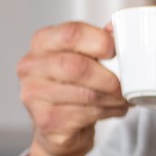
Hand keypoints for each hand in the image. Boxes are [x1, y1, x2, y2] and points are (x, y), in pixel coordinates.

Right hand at [15, 21, 128, 155]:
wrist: (58, 126)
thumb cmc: (74, 85)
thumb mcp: (85, 57)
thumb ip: (99, 41)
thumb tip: (115, 29)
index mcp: (43, 42)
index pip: (72, 33)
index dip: (101, 41)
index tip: (117, 51)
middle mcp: (31, 67)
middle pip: (77, 66)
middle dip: (109, 77)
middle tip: (124, 84)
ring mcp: (34, 95)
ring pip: (86, 94)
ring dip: (113, 97)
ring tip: (123, 98)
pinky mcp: (46, 121)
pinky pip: (86, 114)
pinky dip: (108, 112)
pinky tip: (114, 109)